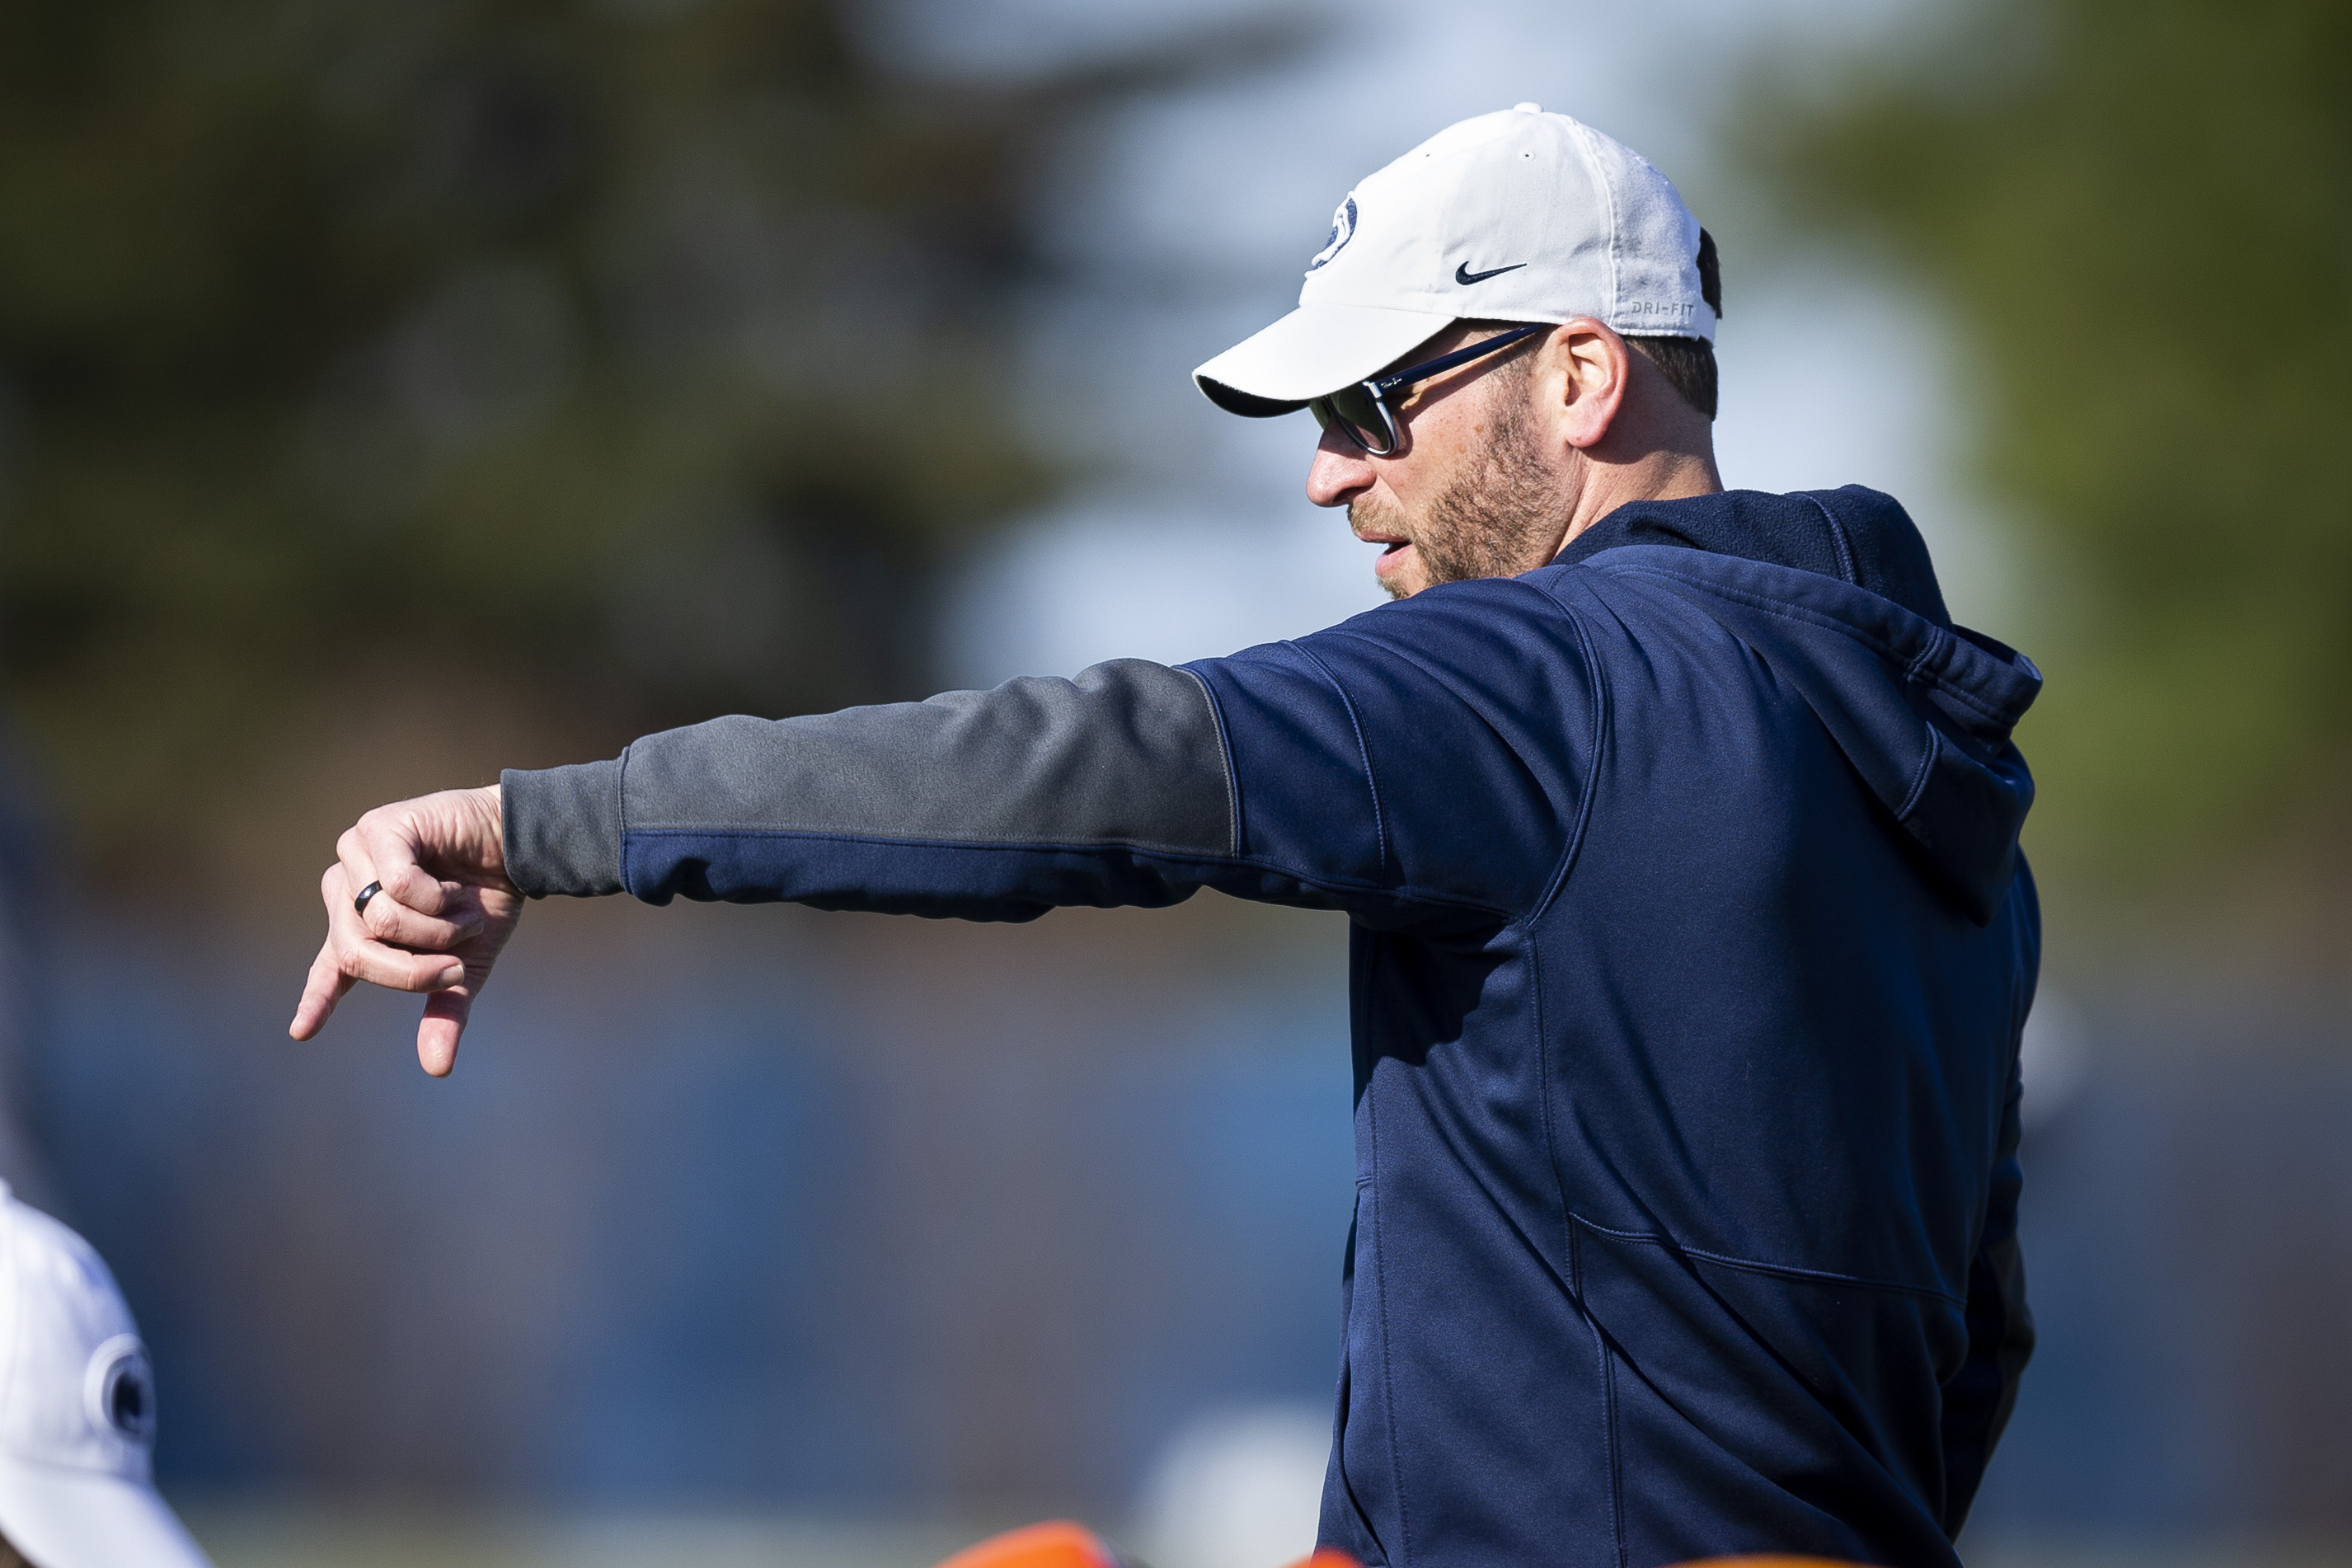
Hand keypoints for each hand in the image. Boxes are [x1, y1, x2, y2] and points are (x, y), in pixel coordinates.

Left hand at [290, 785, 523, 1076]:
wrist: (517, 846)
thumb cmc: (486, 901)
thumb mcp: (466, 964)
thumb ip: (444, 1007)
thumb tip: (437, 1070)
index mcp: (362, 924)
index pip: (331, 967)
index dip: (318, 1000)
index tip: (302, 1032)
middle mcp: (348, 888)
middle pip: (355, 953)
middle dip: (412, 969)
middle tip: (456, 966)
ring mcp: (357, 855)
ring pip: (380, 920)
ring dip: (436, 928)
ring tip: (463, 910)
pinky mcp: (378, 829)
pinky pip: (395, 886)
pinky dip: (436, 897)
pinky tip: (455, 883)